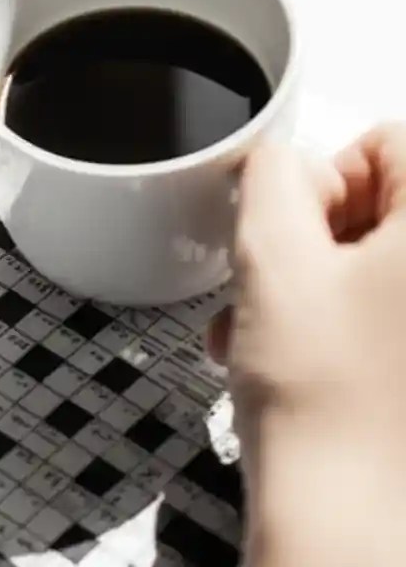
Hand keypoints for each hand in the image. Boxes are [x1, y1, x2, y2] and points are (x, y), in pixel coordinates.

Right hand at [211, 122, 405, 565]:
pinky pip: (392, 315)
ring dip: (318, 286)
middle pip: (390, 204)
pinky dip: (346, 325)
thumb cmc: (326, 404)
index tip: (292, 236)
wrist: (350, 520)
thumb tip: (280, 159)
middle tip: (277, 291)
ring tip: (273, 334)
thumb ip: (269, 177)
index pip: (389, 140)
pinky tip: (302, 361)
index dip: (323, 180)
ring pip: (384, 265)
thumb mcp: (270, 259)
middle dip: (315, 240)